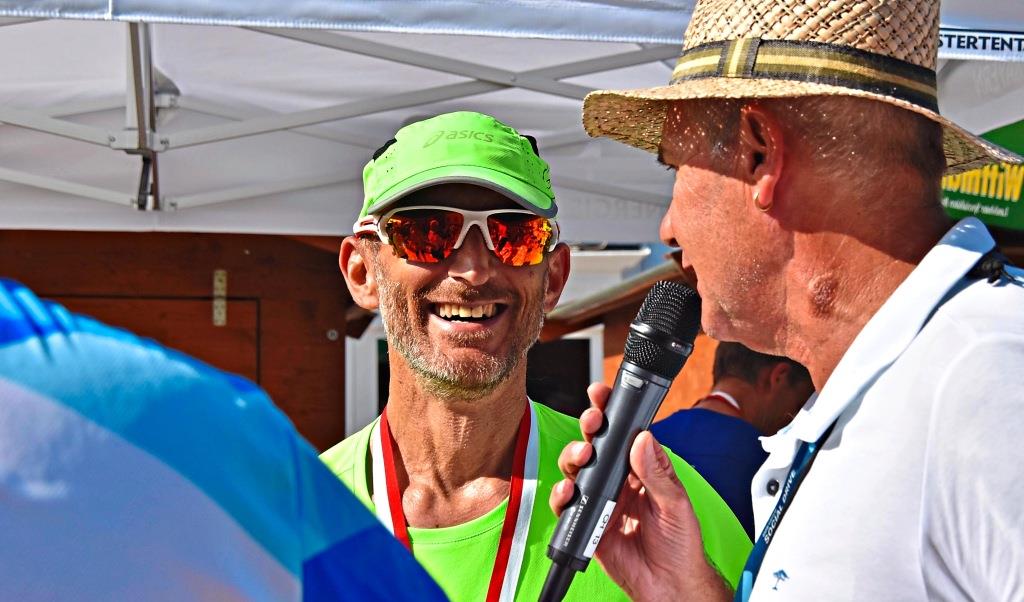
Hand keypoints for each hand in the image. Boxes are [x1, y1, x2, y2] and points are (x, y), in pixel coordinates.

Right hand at [549, 383, 731, 601]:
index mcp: (642, 470)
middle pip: (596, 445)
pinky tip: (568, 492)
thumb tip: (643, 439)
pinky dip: (562, 496)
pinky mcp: (586, 523)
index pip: (624, 434)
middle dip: (589, 427)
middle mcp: (619, 481)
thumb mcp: (675, 505)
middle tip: (592, 421)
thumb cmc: (681, 545)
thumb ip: (657, 473)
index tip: (602, 395)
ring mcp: (601, 500)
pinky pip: (567, 505)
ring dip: (573, 457)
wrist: (670, 586)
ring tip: (581, 457)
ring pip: (577, 469)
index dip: (611, 413)